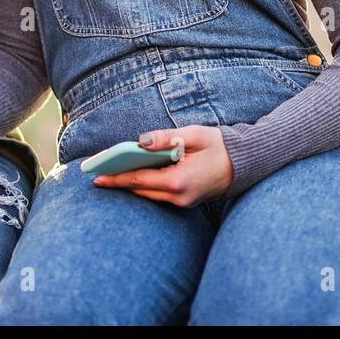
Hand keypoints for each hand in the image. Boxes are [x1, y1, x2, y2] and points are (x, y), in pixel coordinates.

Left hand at [91, 125, 233, 206]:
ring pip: (147, 195)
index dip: (115, 177)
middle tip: (95, 173)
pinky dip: (143, 186)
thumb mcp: (193, 135)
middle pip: (139, 191)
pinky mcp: (185, 202)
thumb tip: (139, 141)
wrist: (245, 164)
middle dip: (117, 181)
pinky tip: (132, 176)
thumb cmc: (219, 146)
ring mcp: (182, 203)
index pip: (139, 179)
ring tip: (108, 173)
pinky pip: (157, 196)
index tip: (96, 176)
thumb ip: (165, 138)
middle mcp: (179, 197)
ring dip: (129, 184)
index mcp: (179, 180)